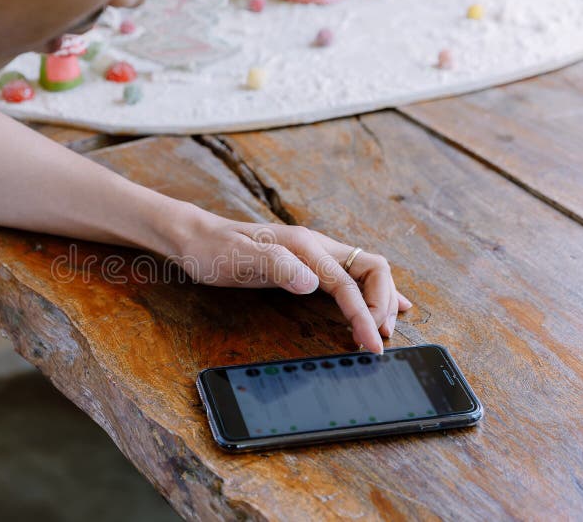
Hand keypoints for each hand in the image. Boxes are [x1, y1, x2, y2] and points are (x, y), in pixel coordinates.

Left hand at [169, 208, 411, 353]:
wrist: (194, 238)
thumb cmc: (212, 249)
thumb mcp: (238, 258)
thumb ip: (276, 266)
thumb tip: (311, 283)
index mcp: (305, 245)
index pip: (349, 282)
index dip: (365, 314)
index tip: (371, 345)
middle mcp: (315, 246)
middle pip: (371, 269)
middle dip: (382, 304)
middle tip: (378, 340)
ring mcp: (311, 254)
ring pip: (363, 272)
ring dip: (381, 298)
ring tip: (388, 327)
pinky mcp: (304, 264)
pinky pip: (346, 276)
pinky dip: (368, 291)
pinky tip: (382, 303)